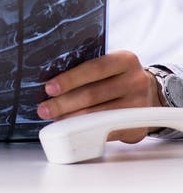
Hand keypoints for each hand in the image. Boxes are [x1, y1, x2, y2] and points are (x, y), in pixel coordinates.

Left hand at [37, 50, 160, 143]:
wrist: (149, 95)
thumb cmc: (118, 79)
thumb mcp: (110, 66)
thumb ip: (88, 70)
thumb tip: (53, 84)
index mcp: (125, 60)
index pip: (95, 68)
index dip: (70, 79)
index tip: (49, 88)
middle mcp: (135, 81)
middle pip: (93, 94)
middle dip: (64, 103)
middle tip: (44, 109)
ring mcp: (139, 105)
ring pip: (98, 115)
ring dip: (72, 119)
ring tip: (54, 120)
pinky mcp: (137, 126)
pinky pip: (106, 131)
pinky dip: (86, 132)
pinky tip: (72, 130)